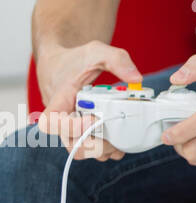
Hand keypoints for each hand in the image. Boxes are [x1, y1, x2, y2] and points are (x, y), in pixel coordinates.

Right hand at [34, 41, 143, 160]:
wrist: (63, 63)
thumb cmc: (76, 59)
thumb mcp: (97, 51)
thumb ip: (117, 60)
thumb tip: (137, 80)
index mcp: (58, 101)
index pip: (51, 123)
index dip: (70, 127)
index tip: (93, 119)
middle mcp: (62, 118)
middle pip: (70, 143)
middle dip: (95, 145)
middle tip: (117, 138)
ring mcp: (71, 126)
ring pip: (81, 149)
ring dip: (102, 150)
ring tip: (122, 142)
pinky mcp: (81, 130)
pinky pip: (90, 146)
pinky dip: (105, 148)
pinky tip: (121, 142)